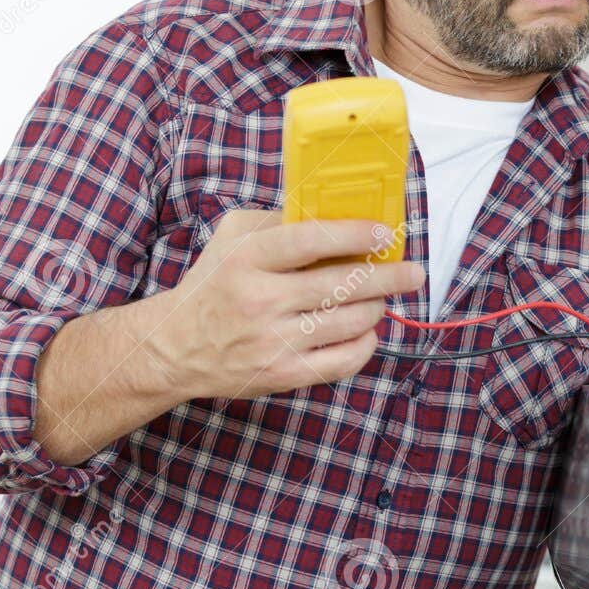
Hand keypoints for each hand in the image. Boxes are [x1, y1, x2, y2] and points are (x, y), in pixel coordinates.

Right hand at [153, 208, 424, 401]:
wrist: (175, 347)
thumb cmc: (213, 285)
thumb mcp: (231, 238)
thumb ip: (277, 221)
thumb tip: (334, 214)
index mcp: (246, 259)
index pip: (311, 240)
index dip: (355, 234)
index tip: (384, 233)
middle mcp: (260, 300)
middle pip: (341, 285)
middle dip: (387, 277)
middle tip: (413, 272)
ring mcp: (273, 341)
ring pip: (349, 322)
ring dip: (376, 308)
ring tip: (381, 299)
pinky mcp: (283, 374)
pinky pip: (342, 361)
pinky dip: (365, 344)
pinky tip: (367, 331)